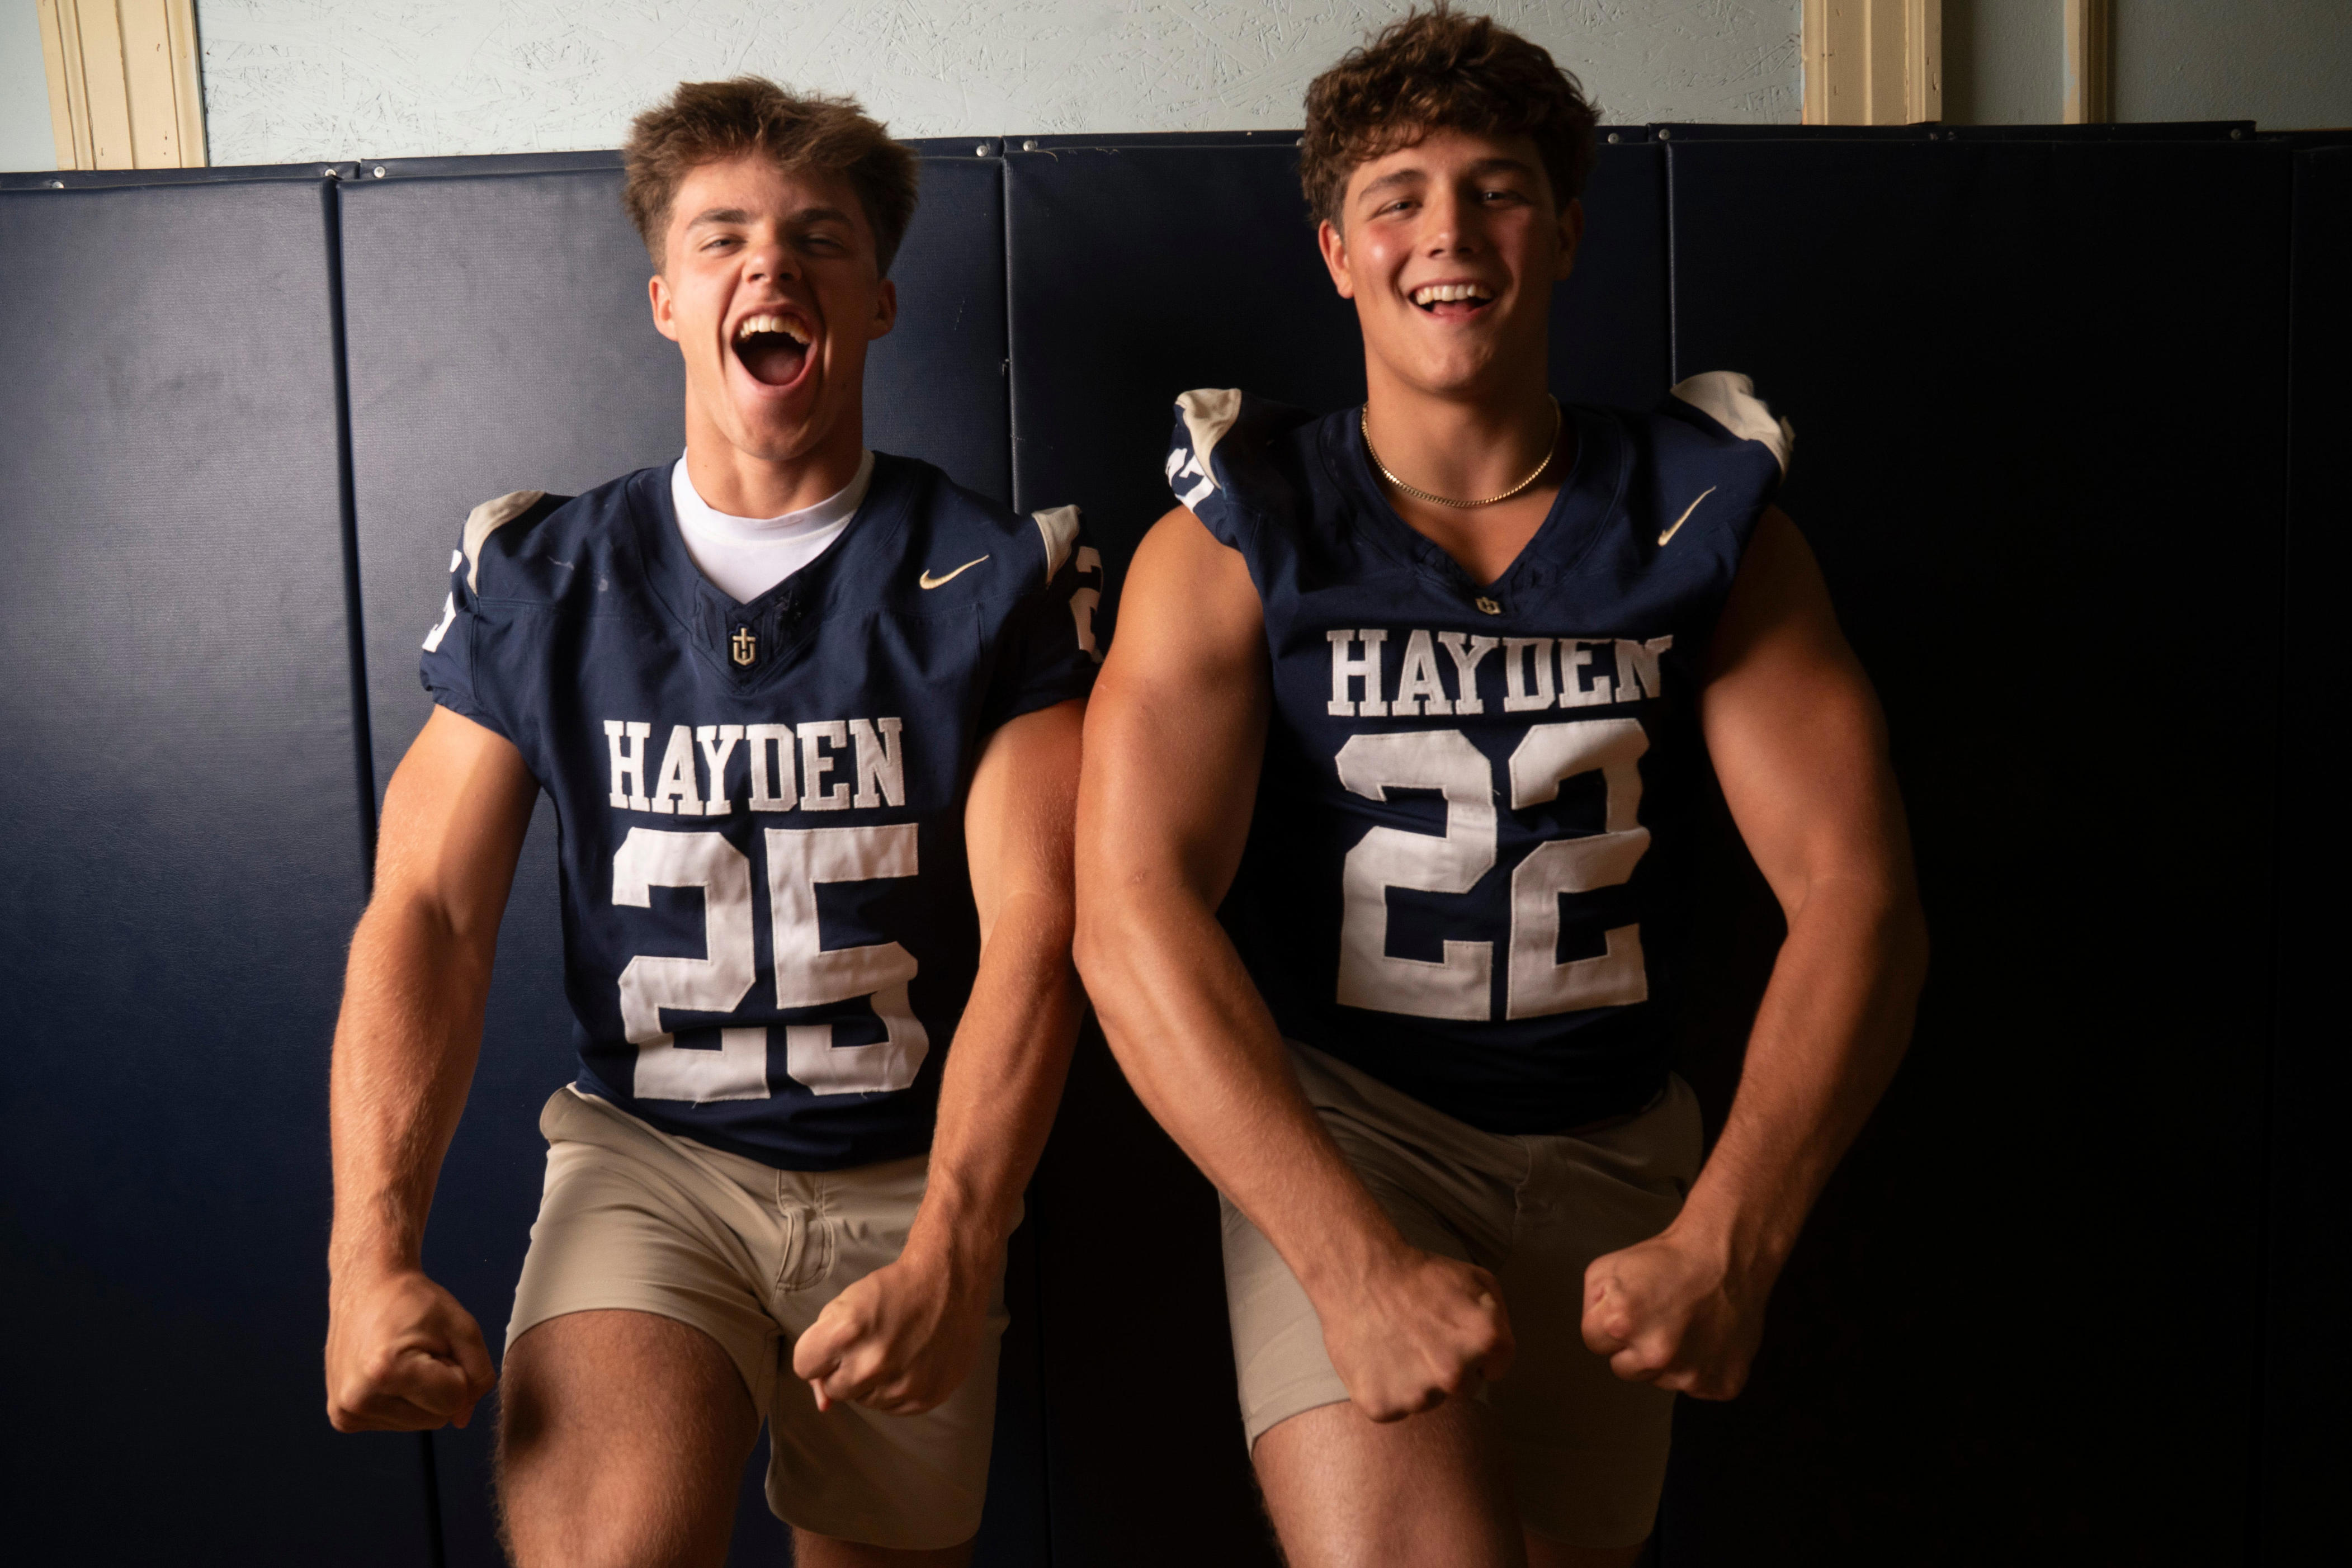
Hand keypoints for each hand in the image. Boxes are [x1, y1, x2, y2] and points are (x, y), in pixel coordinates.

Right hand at [325, 1266, 495, 1430]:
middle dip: (440, 1387)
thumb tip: (462, 1419)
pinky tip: (389, 1374)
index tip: (438, 1346)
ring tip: (403, 1360)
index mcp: (386, 1371)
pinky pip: (397, 1423)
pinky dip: (403, 1402)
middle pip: (437, 1419)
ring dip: (421, 1396)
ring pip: (418, 1423)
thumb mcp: (464, 1328)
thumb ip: (478, 1375)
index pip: (454, 1401)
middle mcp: (359, 1399)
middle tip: (420, 1351)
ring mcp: (346, 1412)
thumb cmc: (416, 1303)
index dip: (458, 1372)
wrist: (367, 1288)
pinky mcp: (342, 1417)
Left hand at [791, 1246, 989, 1416]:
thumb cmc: (893, 1289)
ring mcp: (902, 1385)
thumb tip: (823, 1404)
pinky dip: (895, 1389)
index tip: (835, 1343)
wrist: (950, 1282)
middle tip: (869, 1344)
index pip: (804, 1367)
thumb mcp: (845, 1304)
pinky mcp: (926, 1397)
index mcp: (846, 1333)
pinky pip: (892, 1408)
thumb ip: (821, 1351)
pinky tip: (909, 1362)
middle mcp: (873, 1364)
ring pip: (864, 1401)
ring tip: (893, 1351)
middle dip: (844, 1369)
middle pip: (834, 1389)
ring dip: (871, 1382)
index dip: (818, 1354)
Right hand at [1316, 1246, 1514, 1421]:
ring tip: (1397, 1344)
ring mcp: (1417, 1395)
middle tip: (1422, 1336)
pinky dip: (1387, 1389)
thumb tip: (1496, 1357)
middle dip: (1448, 1366)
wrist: (1358, 1272)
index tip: (1453, 1334)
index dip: (1475, 1350)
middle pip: (1463, 1388)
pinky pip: (1394, 1408)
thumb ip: (1500, 1320)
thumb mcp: (1479, 1279)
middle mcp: (1455, 1374)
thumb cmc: (1419, 1275)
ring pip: (1428, 1399)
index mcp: (1486, 1341)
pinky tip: (1378, 1359)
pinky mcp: (1383, 1407)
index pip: (1495, 1369)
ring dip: (1417, 1380)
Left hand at [1581, 1228, 1767, 1399]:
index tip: (1630, 1310)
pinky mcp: (1722, 1385)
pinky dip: (1702, 1368)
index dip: (1609, 1324)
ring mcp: (1691, 1375)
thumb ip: (1592, 1307)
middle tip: (1658, 1318)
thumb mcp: (1606, 1268)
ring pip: (1662, 1380)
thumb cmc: (1670, 1259)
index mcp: (1622, 1323)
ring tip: (1685, 1325)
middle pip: (1625, 1370)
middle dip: (1635, 1348)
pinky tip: (1706, 1338)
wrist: (1726, 1257)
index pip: (1594, 1344)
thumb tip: (1599, 1333)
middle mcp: (1655, 1356)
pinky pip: (1698, 1388)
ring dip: (1669, 1360)